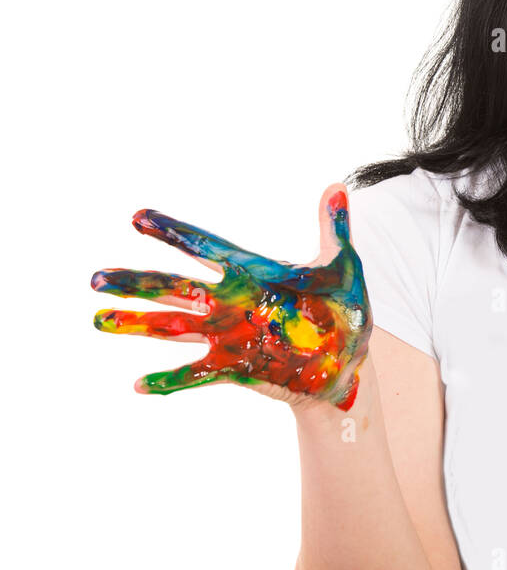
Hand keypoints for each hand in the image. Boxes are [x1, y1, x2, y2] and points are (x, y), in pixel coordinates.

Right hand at [91, 183, 370, 410]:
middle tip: (94, 278)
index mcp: (253, 274)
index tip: (138, 217)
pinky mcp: (237, 368)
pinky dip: (170, 380)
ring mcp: (230, 335)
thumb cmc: (345, 313)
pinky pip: (197, 374)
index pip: (207, 247)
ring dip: (138, 325)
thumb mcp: (343, 267)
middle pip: (175, 287)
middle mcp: (232, 302)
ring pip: (175, 328)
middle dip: (136, 282)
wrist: (349, 363)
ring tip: (99, 320)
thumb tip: (337, 185)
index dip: (174, 233)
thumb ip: (335, 228)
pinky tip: (139, 384)